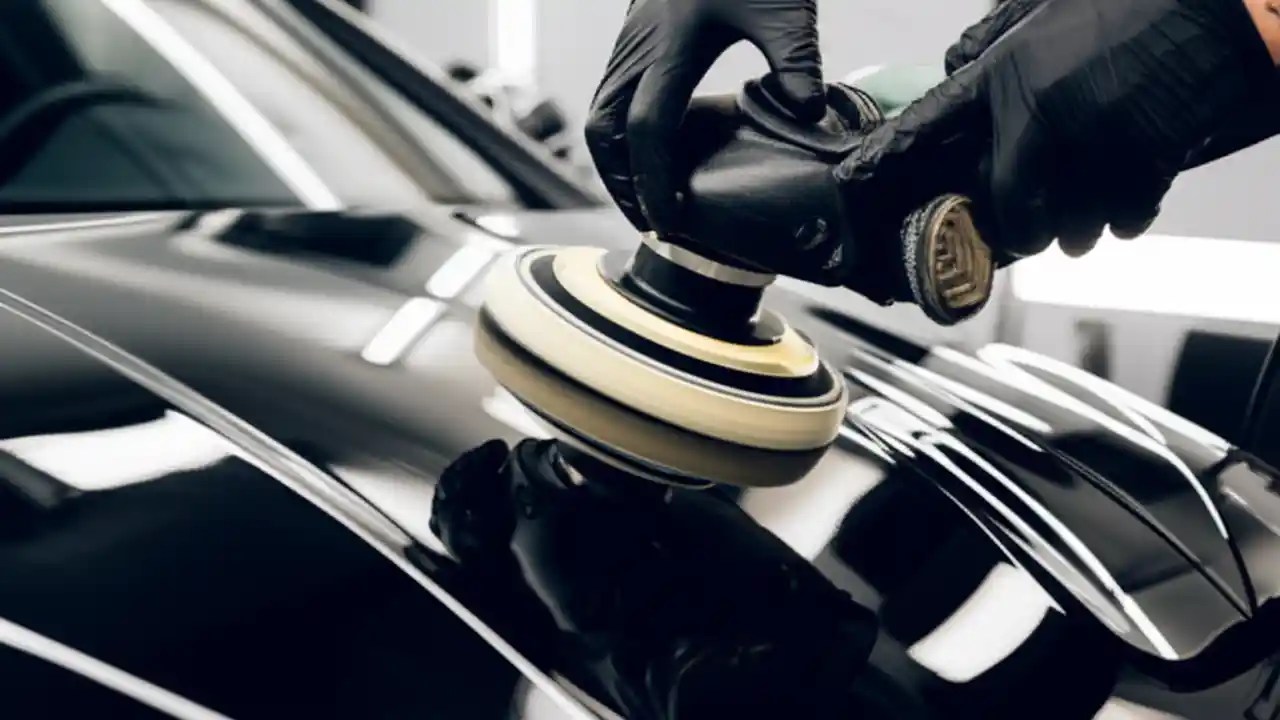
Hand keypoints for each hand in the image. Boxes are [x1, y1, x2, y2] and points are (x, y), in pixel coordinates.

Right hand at [586, 0, 823, 235]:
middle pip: (604, 131)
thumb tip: (806, 116)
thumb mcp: (783, 8)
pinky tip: (650, 149)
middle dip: (620, 180)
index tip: (668, 219)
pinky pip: (611, 96)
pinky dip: (620, 134)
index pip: (646, 130)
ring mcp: (631, 43)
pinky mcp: (635, 38)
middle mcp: (638, 49)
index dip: (653, 182)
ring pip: (599, 114)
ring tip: (645, 194)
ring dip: (615, 161)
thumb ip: (796, 63)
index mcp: (670, 47)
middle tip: (650, 218)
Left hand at [837, 0, 1279, 259]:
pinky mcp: (1143, 166)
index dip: (886, 159)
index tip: (852, 182)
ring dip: (1075, 228)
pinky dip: (1123, 216)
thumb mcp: (1045, 7)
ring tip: (1085, 210)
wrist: (1221, 8)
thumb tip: (958, 66)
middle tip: (1024, 230)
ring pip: (1071, 224)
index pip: (929, 125)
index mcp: (1009, 75)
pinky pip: (1122, 218)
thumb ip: (996, 42)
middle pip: (1011, 208)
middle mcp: (1041, 118)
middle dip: (1018, 229)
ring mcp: (1093, 148)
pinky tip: (1127, 196)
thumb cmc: (1132, 3)